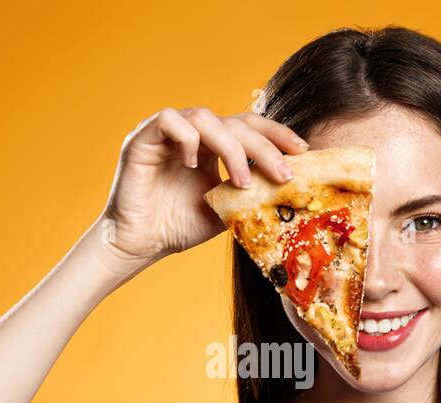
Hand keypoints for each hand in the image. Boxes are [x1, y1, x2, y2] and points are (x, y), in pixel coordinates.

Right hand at [96, 107, 308, 272]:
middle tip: (284, 173)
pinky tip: (194, 163)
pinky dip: (187, 138)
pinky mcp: (142, 138)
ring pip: (207, 118)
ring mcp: (167, 133)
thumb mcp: (225, 209)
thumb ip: (249, 193)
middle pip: (235, 123)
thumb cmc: (177, 228)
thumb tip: (290, 187)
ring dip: (232, 148)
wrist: (137, 245)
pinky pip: (170, 120)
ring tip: (242, 181)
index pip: (249, 127)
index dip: (277, 135)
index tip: (303, 151)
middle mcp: (191, 133)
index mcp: (211, 145)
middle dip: (264, 147)